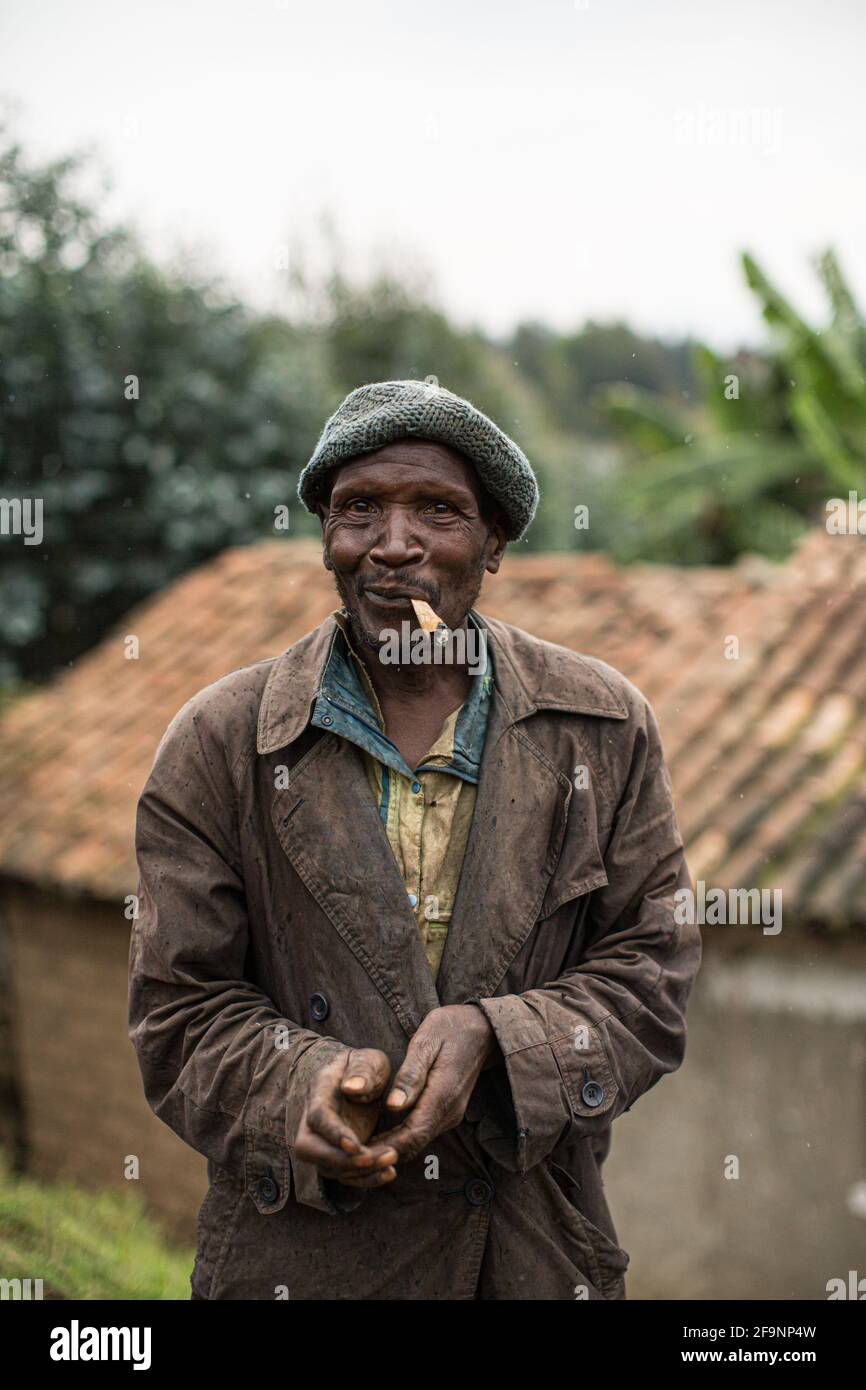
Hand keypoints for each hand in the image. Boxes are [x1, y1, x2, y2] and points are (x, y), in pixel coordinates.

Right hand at [294, 1047, 400, 1188]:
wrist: (362, 1079)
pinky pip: (344, 1174)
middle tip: (372, 1159)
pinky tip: (390, 1172)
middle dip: (340, 1161)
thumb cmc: (366, 1066)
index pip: (317, 1117)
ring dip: (358, 1171)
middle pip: (309, 1149)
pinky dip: (365, 1179)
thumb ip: (363, 1070)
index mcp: (321, 1090)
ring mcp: (324, 1140)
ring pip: (329, 1167)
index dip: (333, 1134)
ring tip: (391, 1160)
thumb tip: (352, 1088)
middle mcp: (315, 1119)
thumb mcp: (369, 1059)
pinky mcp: (339, 1154)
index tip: (356, 1146)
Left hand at [373, 1005, 496, 1163]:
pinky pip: (422, 1132)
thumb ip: (411, 1076)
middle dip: (383, 1153)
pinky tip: (380, 1134)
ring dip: (391, 1147)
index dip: (385, 1147)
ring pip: (418, 1142)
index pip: (412, 1134)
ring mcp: (450, 1114)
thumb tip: (392, 1107)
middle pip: (413, 1144)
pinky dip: (401, 1138)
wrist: (481, 1029)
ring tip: (359, 1148)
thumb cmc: (450, 1029)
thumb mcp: (427, 1042)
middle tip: (350, 1154)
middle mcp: (449, 1112)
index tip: (358, 1153)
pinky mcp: (447, 1112)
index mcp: (443, 1095)